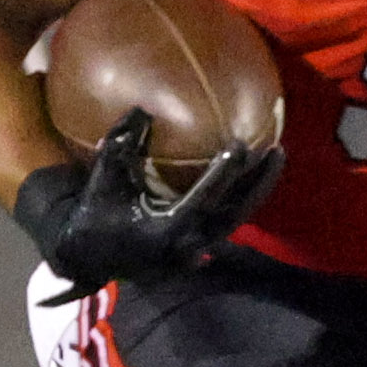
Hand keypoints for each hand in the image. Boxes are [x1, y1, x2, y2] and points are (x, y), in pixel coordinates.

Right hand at [13, 111, 279, 293]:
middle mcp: (188, 244)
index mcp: (165, 230)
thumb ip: (120, 144)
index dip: (224, 174)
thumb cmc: (95, 215)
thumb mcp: (104, 179)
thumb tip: (142, 108)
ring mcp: (198, 251)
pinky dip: (243, 198)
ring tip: (275, 157)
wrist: (89, 258)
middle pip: (236, 213)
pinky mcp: (201, 250)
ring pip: (238, 218)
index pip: (204, 199)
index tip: (240, 145)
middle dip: (258, 183)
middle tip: (276, 150)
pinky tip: (256, 174)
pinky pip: (229, 221)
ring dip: (258, 189)